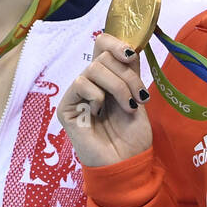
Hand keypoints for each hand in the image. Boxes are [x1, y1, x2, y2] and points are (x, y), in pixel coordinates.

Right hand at [56, 33, 153, 167]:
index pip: (103, 44)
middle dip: (128, 75)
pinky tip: (100, 112)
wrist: (127, 164)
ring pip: (95, 67)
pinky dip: (97, 95)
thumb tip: (131, 46)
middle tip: (140, 98)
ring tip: (129, 107)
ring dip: (119, 87)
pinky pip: (80, 83)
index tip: (131, 56)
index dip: (116, 42)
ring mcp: (78, 95)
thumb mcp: (138, 97)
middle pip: (104, 55)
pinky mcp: (66, 108)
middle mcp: (92, 83)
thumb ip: (131, 72)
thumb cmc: (133, 137)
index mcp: (108, 77)